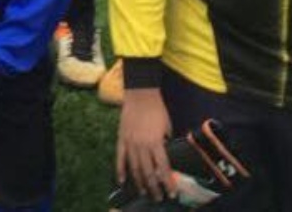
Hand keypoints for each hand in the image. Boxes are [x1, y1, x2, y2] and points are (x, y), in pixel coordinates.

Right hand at [116, 87, 173, 201]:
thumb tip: (166, 154)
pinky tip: (121, 180)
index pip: (163, 167)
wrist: (140, 93)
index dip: (168, 182)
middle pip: (148, 172)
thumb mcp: (167, 126)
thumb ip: (166, 142)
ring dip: (139, 182)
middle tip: (158, 197)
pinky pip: (120, 157)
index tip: (171, 193)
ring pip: (134, 168)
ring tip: (144, 193)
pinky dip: (120, 170)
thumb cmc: (157, 108)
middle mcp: (142, 145)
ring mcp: (130, 142)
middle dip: (154, 187)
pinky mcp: (121, 138)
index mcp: (156, 142)